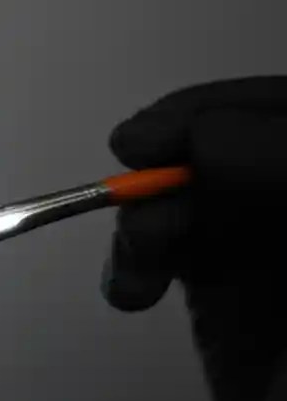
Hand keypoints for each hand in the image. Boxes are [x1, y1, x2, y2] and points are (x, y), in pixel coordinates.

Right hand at [102, 76, 286, 400]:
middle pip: (232, 143)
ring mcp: (270, 247)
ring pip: (192, 190)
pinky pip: (171, 246)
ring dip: (145, 215)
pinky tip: (130, 292)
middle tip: (129, 164)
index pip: (286, 111)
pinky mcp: (228, 290)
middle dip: (176, 153)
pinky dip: (134, 260)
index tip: (162, 136)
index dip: (225, 108)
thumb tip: (209, 138)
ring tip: (137, 264)